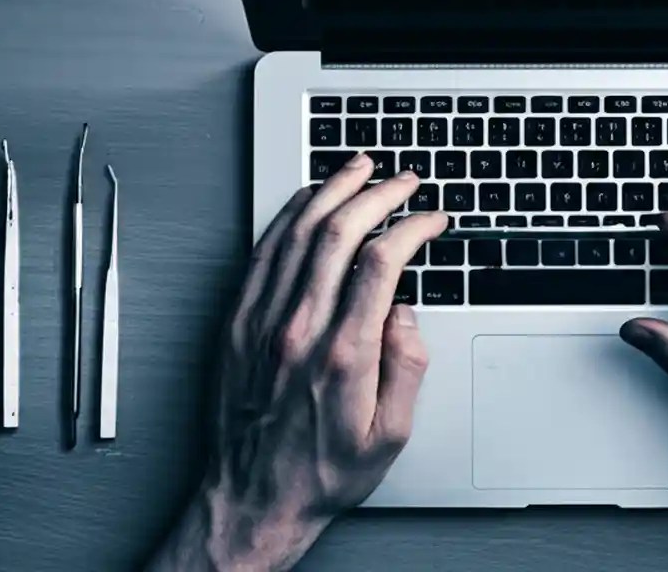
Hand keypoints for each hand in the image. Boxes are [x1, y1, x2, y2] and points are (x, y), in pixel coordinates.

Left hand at [149, 154, 446, 571]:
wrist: (252, 498)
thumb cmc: (321, 471)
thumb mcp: (389, 436)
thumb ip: (407, 368)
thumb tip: (406, 314)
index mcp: (342, 353)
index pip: (380, 263)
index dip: (411, 227)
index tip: (431, 219)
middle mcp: (297, 329)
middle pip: (338, 234)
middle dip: (377, 194)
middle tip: (403, 180)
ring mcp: (260, 322)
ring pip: (296, 233)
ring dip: (331, 191)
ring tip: (358, 169)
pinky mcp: (236, 324)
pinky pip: (263, 253)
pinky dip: (288, 217)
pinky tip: (307, 202)